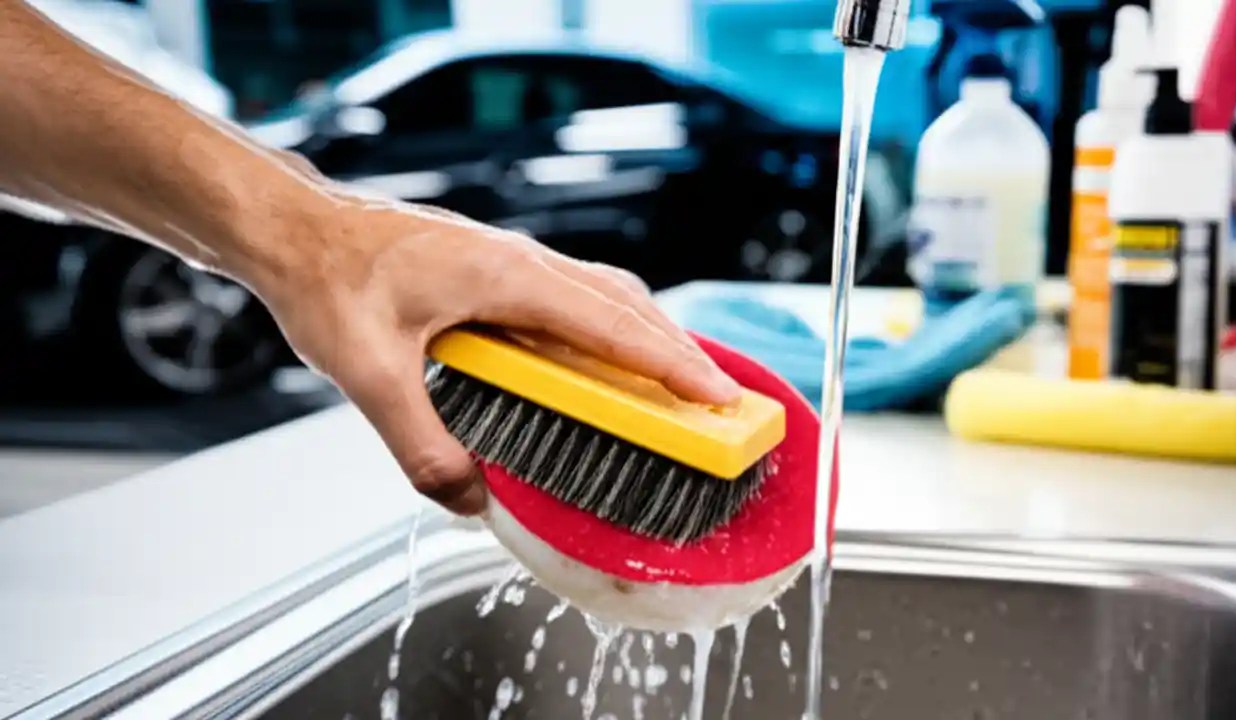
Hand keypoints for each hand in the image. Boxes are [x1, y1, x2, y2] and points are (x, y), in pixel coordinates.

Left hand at [249, 187, 741, 515]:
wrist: (296, 231)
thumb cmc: (328, 281)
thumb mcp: (367, 373)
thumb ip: (419, 442)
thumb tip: (469, 497)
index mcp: (505, 276)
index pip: (610, 323)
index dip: (669, 362)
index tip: (716, 395)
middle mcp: (520, 261)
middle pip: (624, 302)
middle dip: (676, 350)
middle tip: (715, 400)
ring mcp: (511, 260)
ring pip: (603, 294)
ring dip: (645, 336)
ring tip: (672, 384)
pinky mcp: (495, 269)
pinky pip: (573, 297)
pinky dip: (607, 329)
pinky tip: (598, 363)